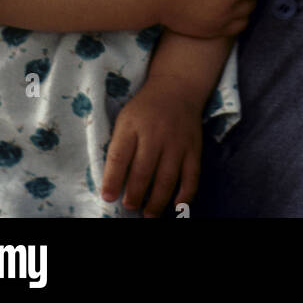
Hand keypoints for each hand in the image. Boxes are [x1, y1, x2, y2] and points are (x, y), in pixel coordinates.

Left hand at [100, 77, 202, 216]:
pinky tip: (176, 207)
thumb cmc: (145, 109)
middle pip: (143, 171)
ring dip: (156, 201)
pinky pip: (191, 176)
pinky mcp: (194, 148)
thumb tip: (112, 185)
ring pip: (166, 178)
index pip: (119, 156)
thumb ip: (119, 148)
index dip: (112, 180)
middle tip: (129, 206)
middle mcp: (155, 133)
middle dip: (134, 194)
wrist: (178, 87)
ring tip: (147, 214)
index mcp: (132, 125)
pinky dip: (185, 195)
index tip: (107, 198)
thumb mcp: (125, 119)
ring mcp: (177, 142)